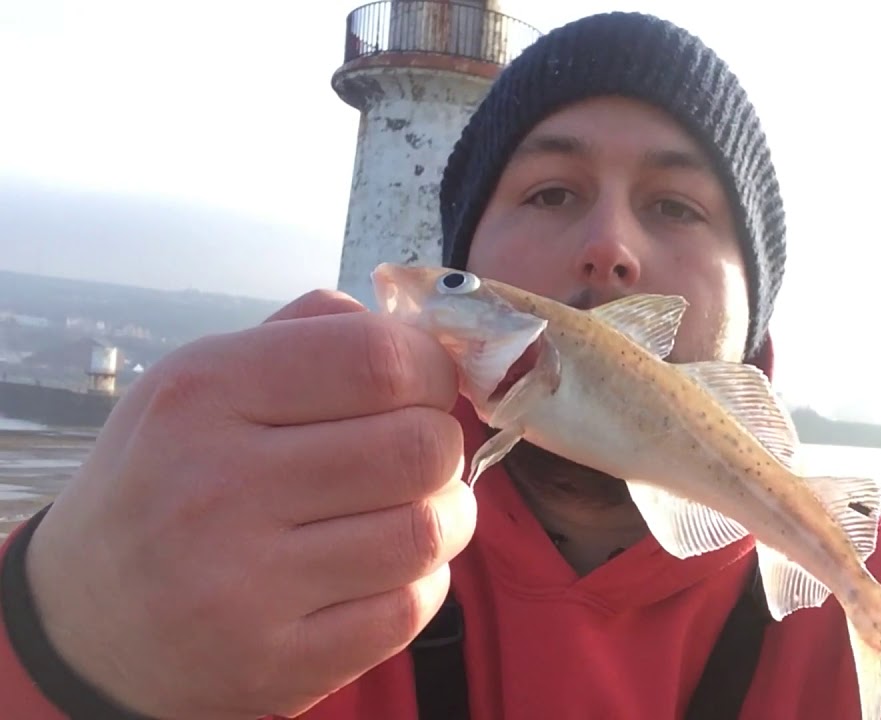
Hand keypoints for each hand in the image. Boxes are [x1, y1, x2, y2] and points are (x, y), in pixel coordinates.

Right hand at [23, 289, 474, 719]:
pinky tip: (385, 568)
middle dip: (443, 445)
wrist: (86, 623)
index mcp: (204, 393)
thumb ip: (305, 334)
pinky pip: (410, 608)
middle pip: (420, 447)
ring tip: (415, 509)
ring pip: (428, 531)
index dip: (432, 369)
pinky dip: (421, 582)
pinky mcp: (277, 662)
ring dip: (446, 515)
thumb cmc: (167, 479)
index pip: (380, 360)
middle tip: (419, 453)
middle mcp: (218, 486)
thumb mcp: (201, 382)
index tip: (425, 385)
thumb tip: (412, 324)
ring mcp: (245, 586)